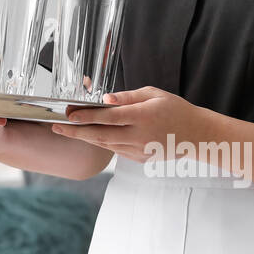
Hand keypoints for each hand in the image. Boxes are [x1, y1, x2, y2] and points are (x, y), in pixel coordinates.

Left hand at [50, 86, 214, 162]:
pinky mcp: (140, 158)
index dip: (86, 115)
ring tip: (67, 130)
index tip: (69, 114)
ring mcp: (139, 150)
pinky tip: (91, 136)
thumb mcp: (154, 94)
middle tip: (56, 127)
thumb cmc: (176, 109)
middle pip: (100, 135)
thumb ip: (128, 97)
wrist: (197, 135)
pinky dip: (102, 143)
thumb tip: (105, 98)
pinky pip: (116, 150)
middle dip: (75, 131)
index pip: (108, 117)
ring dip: (85, 137)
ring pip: (105, 144)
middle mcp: (139, 136)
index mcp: (143, 117)